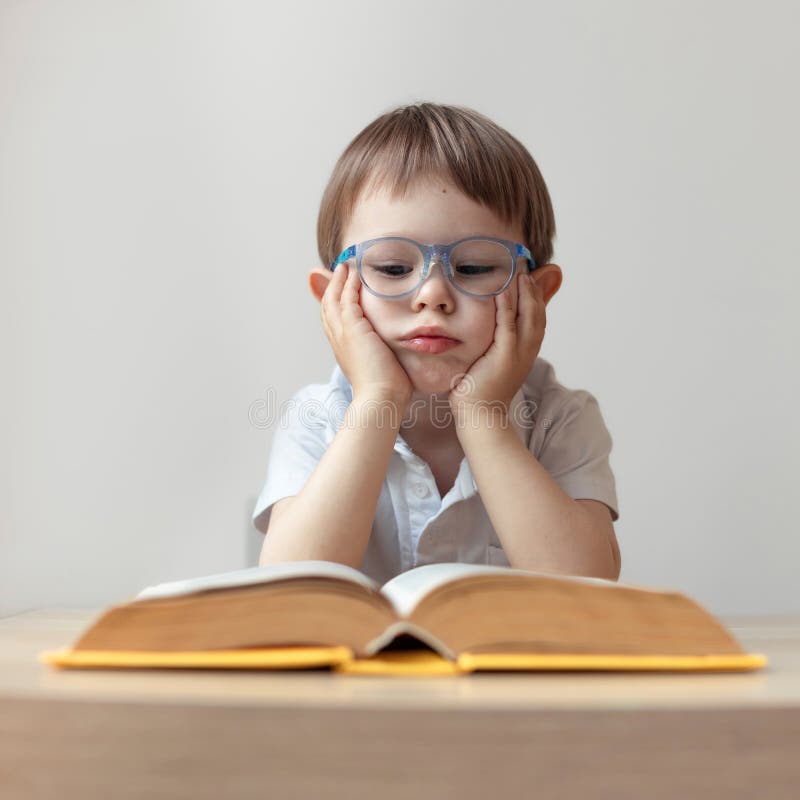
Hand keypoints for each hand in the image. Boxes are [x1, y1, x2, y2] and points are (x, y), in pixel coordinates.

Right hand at [320, 262, 412, 409]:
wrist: (381, 399)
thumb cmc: (387, 390)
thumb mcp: (382, 367)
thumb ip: (384, 355)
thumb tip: (393, 355)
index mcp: (344, 349)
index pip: (333, 320)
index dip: (334, 303)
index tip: (340, 289)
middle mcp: (338, 340)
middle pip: (327, 307)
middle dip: (331, 287)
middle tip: (339, 270)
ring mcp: (343, 334)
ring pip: (333, 300)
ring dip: (339, 281)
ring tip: (345, 266)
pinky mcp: (352, 329)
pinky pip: (346, 300)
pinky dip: (348, 285)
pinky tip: (356, 275)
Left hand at [449, 269, 544, 417]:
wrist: (479, 417)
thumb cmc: (478, 393)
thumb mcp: (490, 365)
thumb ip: (491, 348)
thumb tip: (486, 336)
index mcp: (525, 354)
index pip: (536, 321)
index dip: (535, 300)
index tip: (530, 281)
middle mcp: (527, 353)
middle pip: (538, 316)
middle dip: (535, 292)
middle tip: (528, 271)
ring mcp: (518, 355)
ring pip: (529, 318)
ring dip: (526, 294)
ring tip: (521, 275)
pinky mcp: (504, 357)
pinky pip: (508, 326)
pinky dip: (508, 307)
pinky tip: (503, 291)